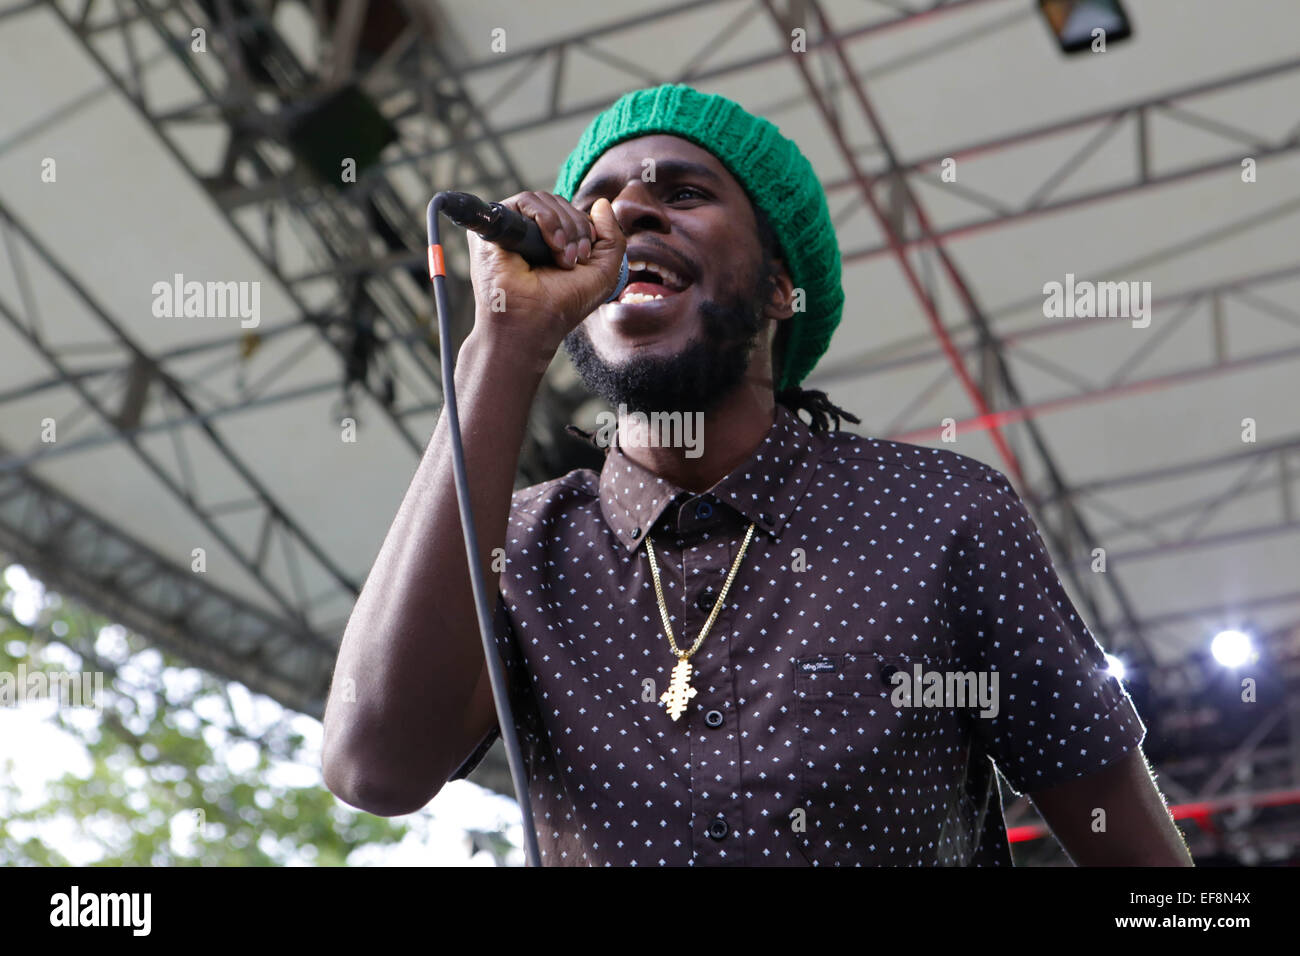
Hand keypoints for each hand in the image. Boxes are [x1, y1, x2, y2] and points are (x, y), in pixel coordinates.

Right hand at [466, 191, 625, 354]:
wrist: (533, 322)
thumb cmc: (564, 304)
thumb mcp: (603, 271)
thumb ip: (612, 236)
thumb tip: (602, 203)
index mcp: (551, 240)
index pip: (570, 211)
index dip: (584, 227)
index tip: (585, 256)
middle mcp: (530, 232)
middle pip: (558, 203)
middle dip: (576, 228)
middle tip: (575, 260)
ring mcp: (512, 228)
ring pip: (544, 199)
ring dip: (563, 226)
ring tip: (563, 257)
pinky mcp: (496, 226)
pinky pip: (525, 201)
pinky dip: (546, 219)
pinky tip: (552, 245)